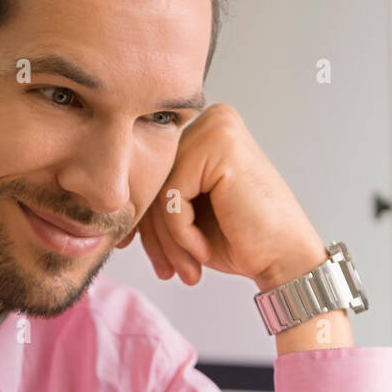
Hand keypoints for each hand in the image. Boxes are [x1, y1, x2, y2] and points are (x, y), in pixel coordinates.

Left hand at [133, 103, 326, 292]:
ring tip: (188, 268)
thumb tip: (107, 201)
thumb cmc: (242, 241)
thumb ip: (155, 198)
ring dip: (168, 241)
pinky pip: (172, 196)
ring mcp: (216, 128)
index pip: (152, 172)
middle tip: (169, 271)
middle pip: (153, 179)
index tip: (133, 248)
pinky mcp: (219, 146)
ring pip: (158, 190)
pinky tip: (202, 251)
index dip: (141, 216)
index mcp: (203, 131)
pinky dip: (181, 233)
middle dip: (153, 234)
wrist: (284, 260)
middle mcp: (211, 119)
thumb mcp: (186, 216)